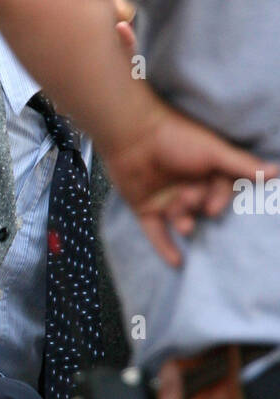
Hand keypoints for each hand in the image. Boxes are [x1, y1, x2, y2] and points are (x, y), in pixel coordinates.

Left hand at [105, 102, 276, 265]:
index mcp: (205, 171)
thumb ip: (242, 166)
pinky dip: (165, 247)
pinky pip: (156, 233)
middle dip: (198, 207)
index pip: (220, 192)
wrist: (133, 136)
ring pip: (180, 219)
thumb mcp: (214, 152)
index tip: (213, 206)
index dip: (218, 199)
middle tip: (193, 203)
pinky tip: (177, 262)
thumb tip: (277, 172)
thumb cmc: (177, 137)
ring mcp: (165, 199)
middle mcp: (187, 186)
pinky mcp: (144, 209)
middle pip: (200, 207)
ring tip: (183, 224)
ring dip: (183, 222)